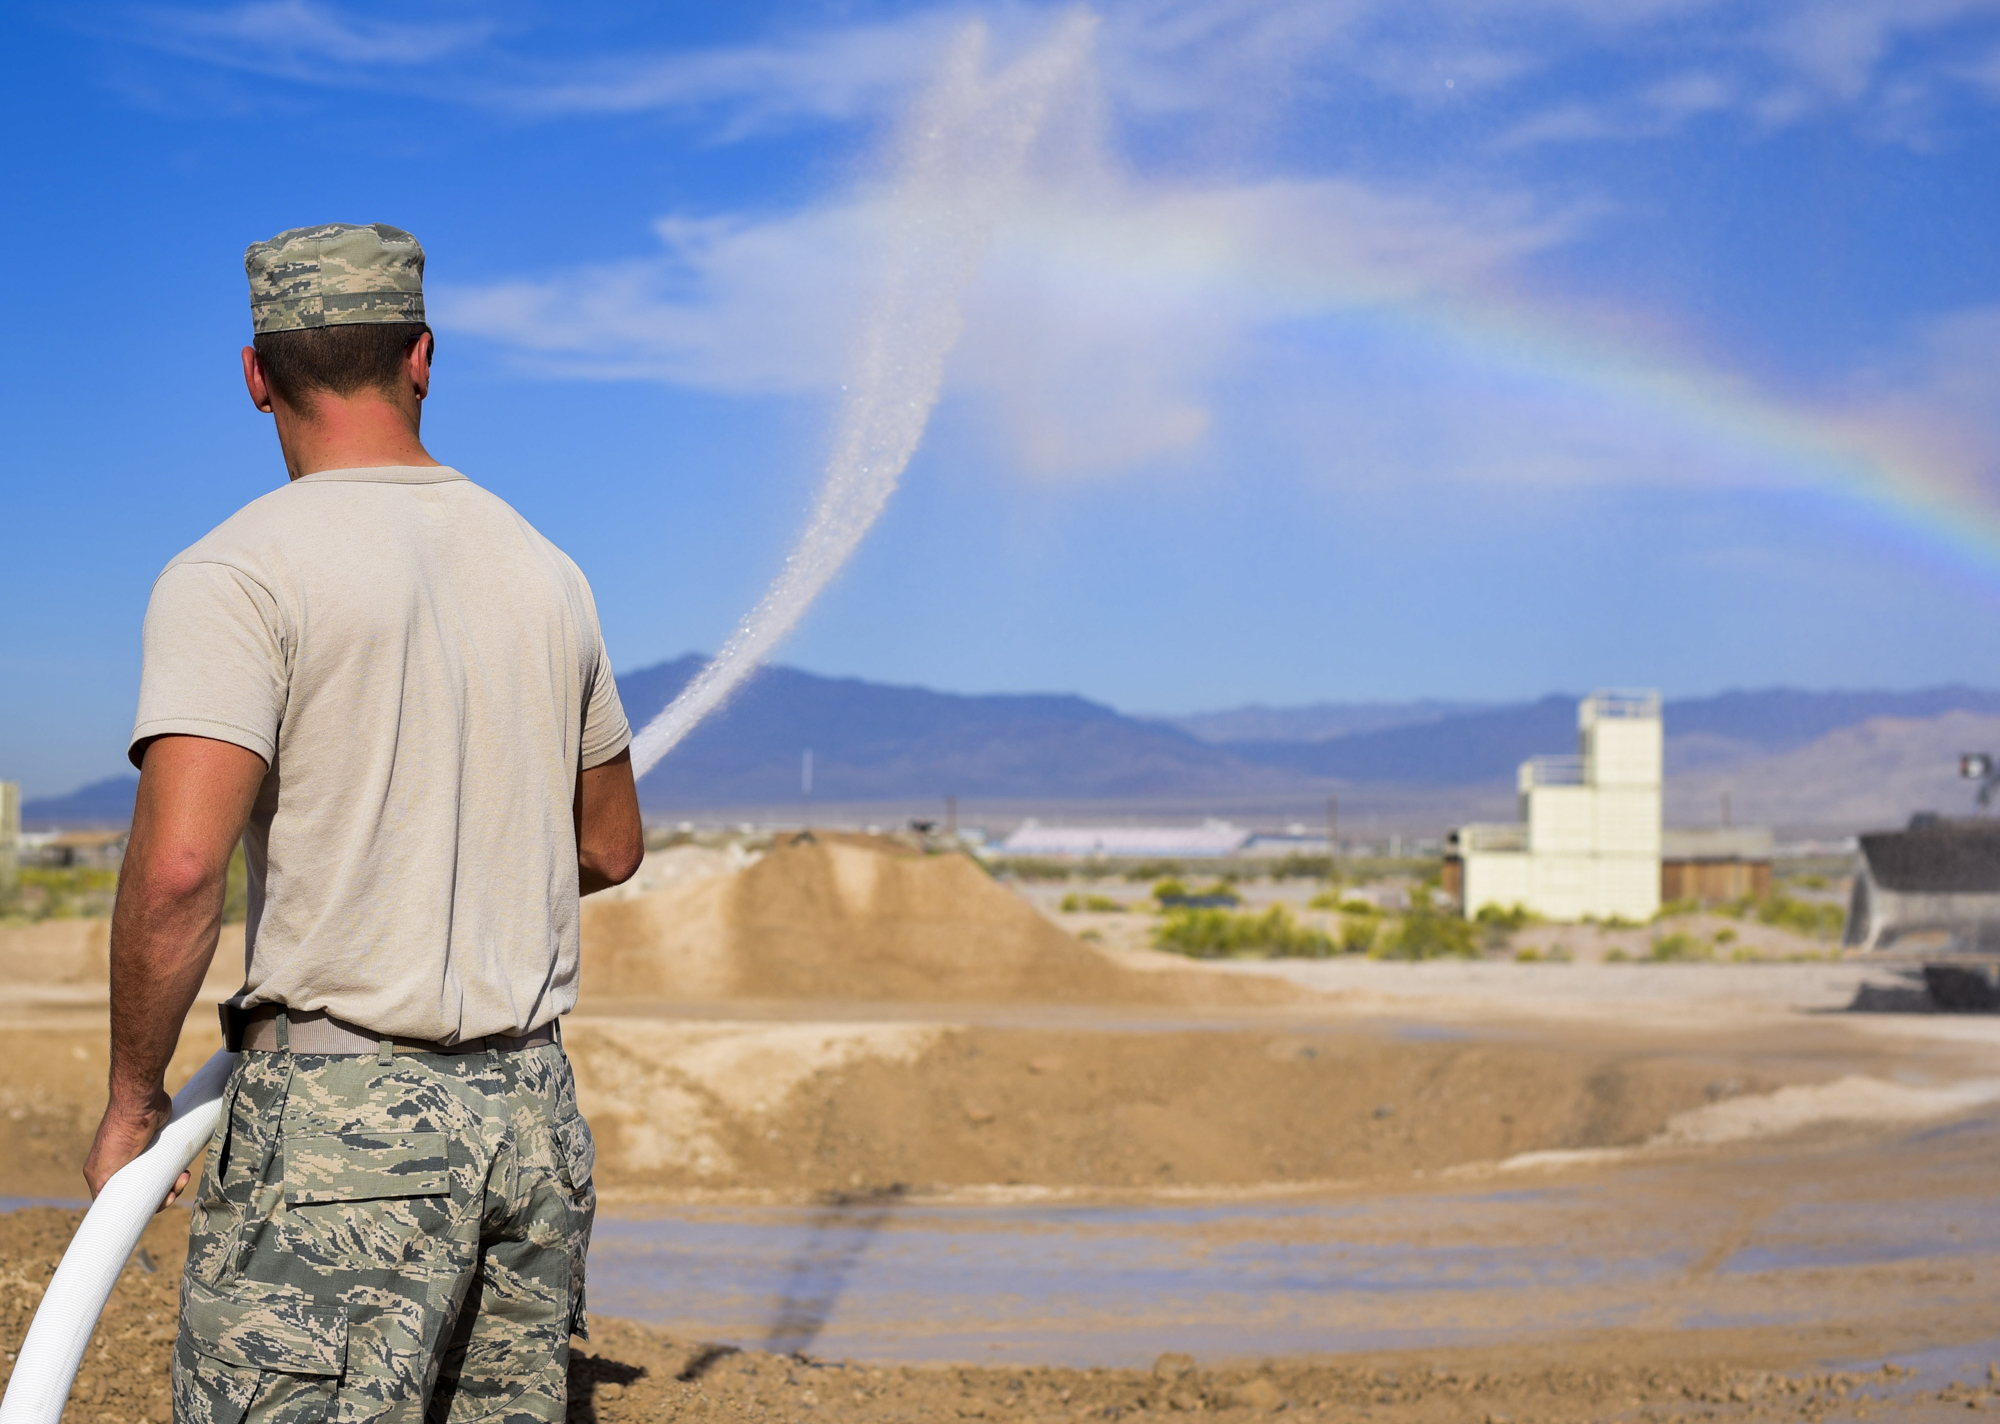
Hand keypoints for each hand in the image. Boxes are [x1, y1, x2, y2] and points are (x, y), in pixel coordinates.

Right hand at [83, 1091, 190, 1210]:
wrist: (141, 1102)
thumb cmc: (121, 1134)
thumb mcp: (104, 1168)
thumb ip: (102, 1189)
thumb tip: (104, 1211)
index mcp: (103, 1174)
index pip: (121, 1202)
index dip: (141, 1208)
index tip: (159, 1205)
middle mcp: (120, 1166)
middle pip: (142, 1192)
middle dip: (162, 1196)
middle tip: (175, 1192)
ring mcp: (139, 1155)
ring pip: (157, 1180)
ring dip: (172, 1184)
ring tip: (184, 1177)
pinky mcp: (155, 1144)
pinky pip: (166, 1164)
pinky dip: (175, 1170)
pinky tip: (184, 1171)